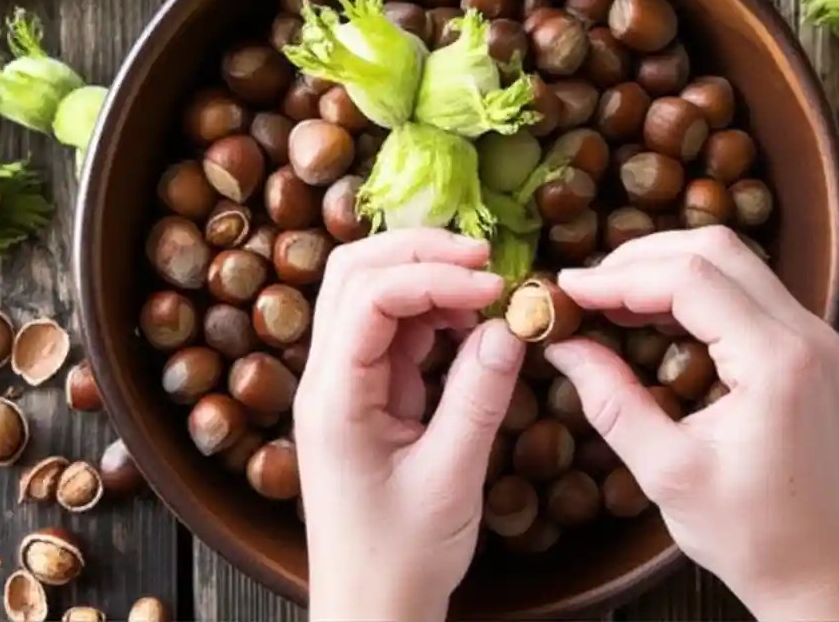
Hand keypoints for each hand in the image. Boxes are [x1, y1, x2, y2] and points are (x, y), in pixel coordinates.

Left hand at [294, 229, 524, 621]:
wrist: (371, 609)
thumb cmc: (400, 558)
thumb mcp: (450, 478)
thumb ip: (479, 398)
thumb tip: (510, 327)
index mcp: (333, 398)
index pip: (369, 298)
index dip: (431, 276)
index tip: (493, 286)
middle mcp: (328, 380)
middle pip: (355, 275)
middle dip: (418, 253)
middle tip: (485, 258)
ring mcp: (345, 386)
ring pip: (372, 297)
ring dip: (427, 279)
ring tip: (486, 292)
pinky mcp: (368, 398)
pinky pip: (394, 333)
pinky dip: (433, 315)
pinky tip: (472, 325)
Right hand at [545, 227, 838, 620]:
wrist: (814, 568)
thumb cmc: (746, 532)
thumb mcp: (665, 470)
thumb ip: (611, 400)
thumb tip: (562, 346)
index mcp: (777, 361)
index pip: (690, 280)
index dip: (620, 277)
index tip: (568, 290)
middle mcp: (807, 334)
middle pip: (717, 251)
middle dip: (642, 258)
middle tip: (587, 288)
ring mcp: (815, 337)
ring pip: (734, 262)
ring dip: (667, 268)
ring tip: (610, 299)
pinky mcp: (808, 348)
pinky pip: (747, 291)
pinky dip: (694, 290)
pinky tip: (653, 315)